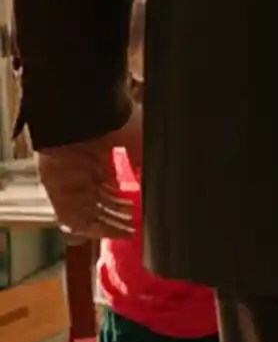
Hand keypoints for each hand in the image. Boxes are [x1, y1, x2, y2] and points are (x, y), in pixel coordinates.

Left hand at [37, 105, 140, 240]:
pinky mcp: (56, 188)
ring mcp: (69, 181)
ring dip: (106, 224)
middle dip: (117, 217)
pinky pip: (69, 215)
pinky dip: (88, 226)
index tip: (140, 215)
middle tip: (135, 227)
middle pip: (99, 203)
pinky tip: (108, 231)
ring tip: (127, 231)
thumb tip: (158, 185)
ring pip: (86, 212)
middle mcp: (84, 172)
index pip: (112, 188)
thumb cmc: (116, 121)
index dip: (125, 204)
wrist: (87, 110)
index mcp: (101, 160)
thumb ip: (146, 166)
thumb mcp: (142, 144)